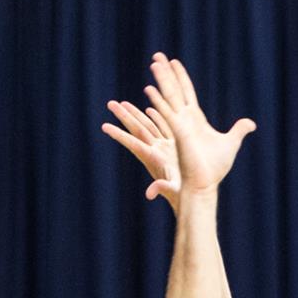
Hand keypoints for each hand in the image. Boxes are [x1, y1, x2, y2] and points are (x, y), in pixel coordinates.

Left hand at [102, 95, 181, 209]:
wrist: (193, 194)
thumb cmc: (183, 194)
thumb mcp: (173, 190)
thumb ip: (162, 188)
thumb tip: (149, 194)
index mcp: (153, 158)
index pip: (133, 143)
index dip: (119, 135)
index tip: (104, 126)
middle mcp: (154, 151)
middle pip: (137, 129)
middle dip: (124, 116)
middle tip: (110, 103)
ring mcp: (163, 148)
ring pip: (148, 126)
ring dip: (136, 114)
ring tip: (123, 103)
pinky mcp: (173, 147)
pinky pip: (163, 128)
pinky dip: (157, 118)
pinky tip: (150, 109)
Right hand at [139, 53, 254, 194]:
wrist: (206, 183)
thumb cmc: (214, 167)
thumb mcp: (231, 143)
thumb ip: (238, 130)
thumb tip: (251, 123)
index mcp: (195, 119)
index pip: (186, 92)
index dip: (180, 77)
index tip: (174, 62)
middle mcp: (184, 119)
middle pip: (174, 90)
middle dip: (166, 72)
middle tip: (157, 55)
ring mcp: (180, 125)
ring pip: (169, 97)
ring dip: (162, 80)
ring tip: (154, 63)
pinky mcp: (179, 133)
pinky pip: (167, 114)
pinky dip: (158, 102)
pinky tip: (150, 90)